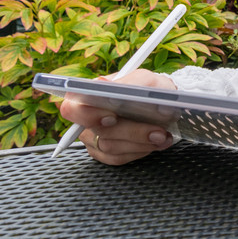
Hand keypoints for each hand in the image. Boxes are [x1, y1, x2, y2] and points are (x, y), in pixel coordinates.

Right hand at [57, 68, 177, 164]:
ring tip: (162, 135)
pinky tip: (155, 143)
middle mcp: (87, 118)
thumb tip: (103, 85)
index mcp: (89, 95)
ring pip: (110, 148)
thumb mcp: (145, 79)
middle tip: (157, 131)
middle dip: (131, 131)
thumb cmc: (150, 88)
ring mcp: (94, 138)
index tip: (113, 116)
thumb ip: (127, 83)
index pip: (72, 108)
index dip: (88, 115)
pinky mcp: (105, 153)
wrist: (164, 104)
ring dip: (140, 142)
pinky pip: (117, 159)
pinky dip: (139, 151)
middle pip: (98, 132)